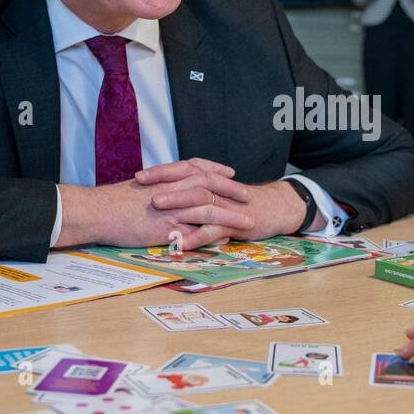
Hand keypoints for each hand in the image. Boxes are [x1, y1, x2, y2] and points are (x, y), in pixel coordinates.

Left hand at [146, 163, 312, 240]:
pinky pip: (213, 229)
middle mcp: (217, 189)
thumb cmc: (239, 203)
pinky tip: (181, 244)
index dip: (162, 171)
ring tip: (157, 208)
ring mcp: (226, 205)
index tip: (139, 176)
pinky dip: (196, 236)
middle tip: (142, 186)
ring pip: (200, 200)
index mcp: (210, 180)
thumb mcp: (216, 194)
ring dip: (178, 203)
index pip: (183, 169)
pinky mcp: (235, 223)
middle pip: (189, 180)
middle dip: (165, 182)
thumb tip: (165, 194)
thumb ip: (194, 192)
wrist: (274, 209)